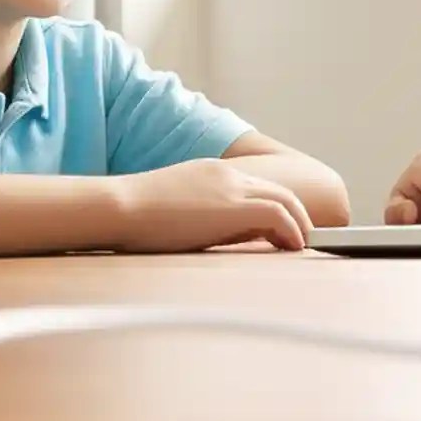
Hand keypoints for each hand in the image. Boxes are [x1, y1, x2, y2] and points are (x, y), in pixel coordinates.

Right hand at [112, 158, 312, 252]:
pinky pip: (278, 214)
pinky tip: (293, 247)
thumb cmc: (134, 217)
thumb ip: (206, 214)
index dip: (277, 208)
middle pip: (280, 190)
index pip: (259, 187)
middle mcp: (228, 175)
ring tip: (302, 246)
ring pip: (286, 199)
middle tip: (302, 238)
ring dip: (300, 224)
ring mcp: (232, 187)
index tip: (281, 231)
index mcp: (213, 173)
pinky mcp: (233, 205)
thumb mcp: (177, 209)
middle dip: (297, 215)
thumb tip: (227, 233)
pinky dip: (292, 230)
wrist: (118, 206)